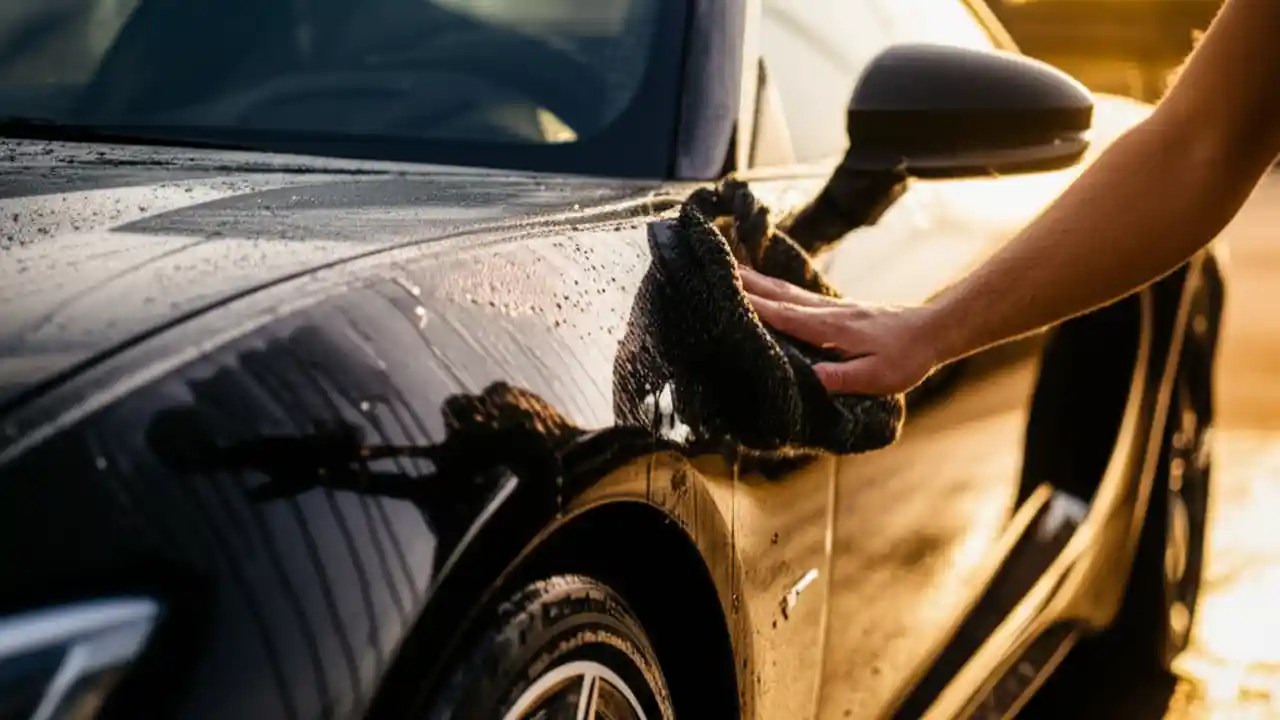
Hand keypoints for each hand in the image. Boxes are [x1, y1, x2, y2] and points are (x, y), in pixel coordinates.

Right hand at [738, 267, 942, 395]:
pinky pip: (797, 295)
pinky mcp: (836, 309)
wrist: (932, 331)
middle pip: (778, 294)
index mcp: (830, 328)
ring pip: (786, 290)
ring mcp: (830, 307)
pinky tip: (768, 285)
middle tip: (716, 268)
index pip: (784, 315)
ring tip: (731, 269)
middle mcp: (826, 312)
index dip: (754, 304)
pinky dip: (775, 287)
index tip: (725, 291)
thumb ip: (842, 377)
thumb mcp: (877, 376)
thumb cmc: (905, 357)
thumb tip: (807, 379)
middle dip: (746, 282)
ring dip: (757, 280)